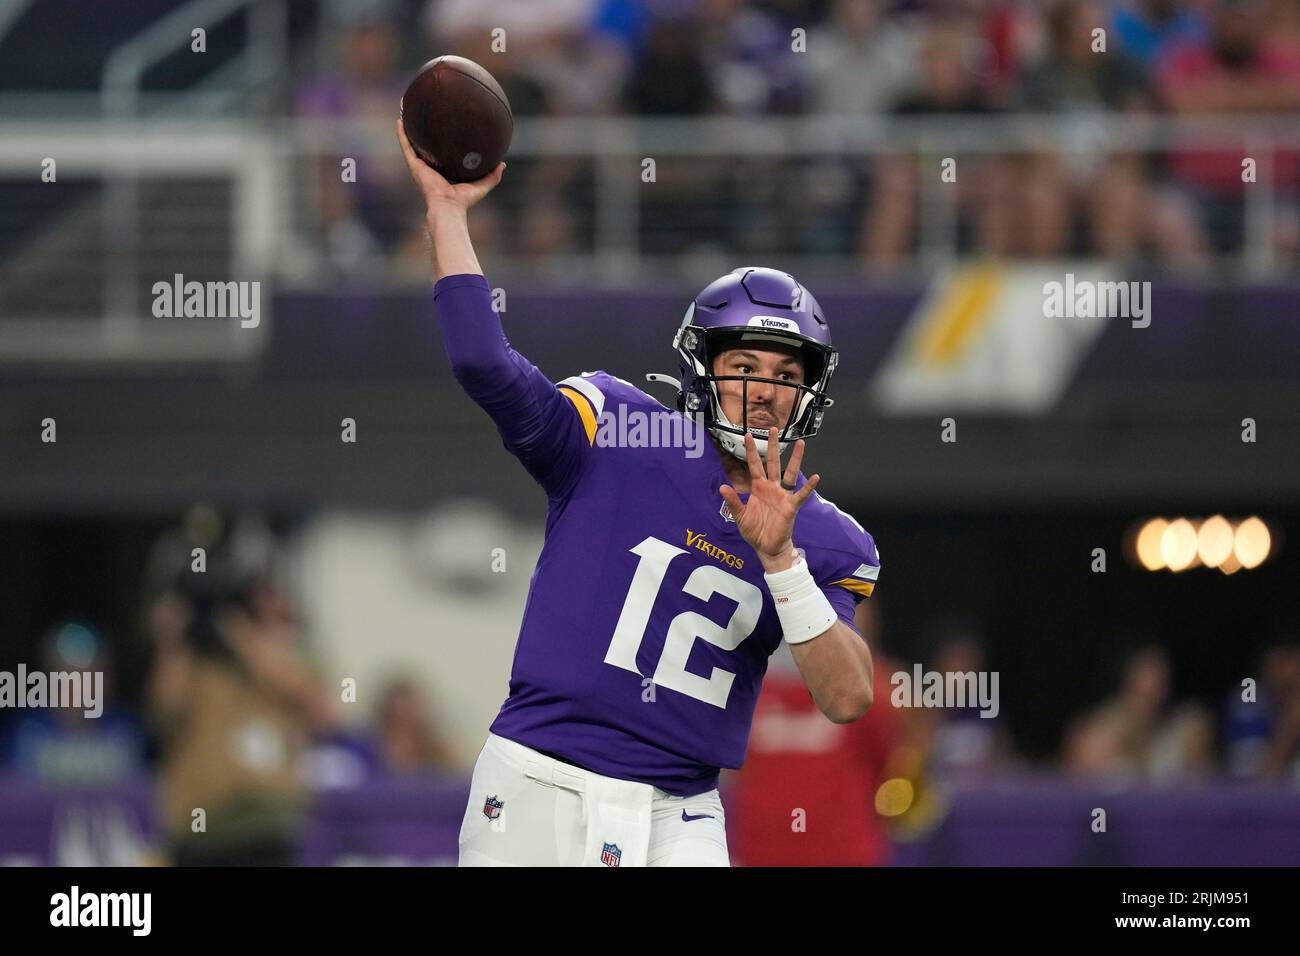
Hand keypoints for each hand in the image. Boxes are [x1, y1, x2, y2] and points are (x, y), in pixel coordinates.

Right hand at [396, 118, 504, 215]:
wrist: (449, 206)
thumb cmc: (464, 200)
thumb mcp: (482, 185)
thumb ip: (493, 176)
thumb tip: (503, 164)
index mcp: (442, 171)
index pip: (440, 154)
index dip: (439, 142)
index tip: (441, 128)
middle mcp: (429, 167)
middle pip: (423, 146)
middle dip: (420, 132)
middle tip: (421, 115)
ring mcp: (419, 165)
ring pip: (410, 144)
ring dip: (406, 129)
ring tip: (404, 112)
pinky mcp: (414, 165)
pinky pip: (406, 147)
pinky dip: (401, 134)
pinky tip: (399, 121)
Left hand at [719, 429, 819, 571]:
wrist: (767, 548)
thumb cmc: (754, 532)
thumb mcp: (739, 516)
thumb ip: (732, 501)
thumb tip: (722, 487)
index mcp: (758, 488)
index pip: (754, 465)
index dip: (751, 451)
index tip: (748, 435)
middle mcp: (771, 487)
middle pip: (773, 462)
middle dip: (773, 446)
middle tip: (773, 428)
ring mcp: (782, 495)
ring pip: (789, 472)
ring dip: (795, 458)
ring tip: (801, 443)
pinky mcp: (790, 506)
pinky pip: (800, 494)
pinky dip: (808, 486)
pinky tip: (815, 477)